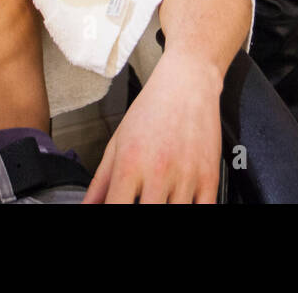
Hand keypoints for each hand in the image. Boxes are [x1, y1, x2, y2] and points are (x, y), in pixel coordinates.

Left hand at [82, 50, 223, 202]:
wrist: (188, 82)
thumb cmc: (152, 108)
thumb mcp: (118, 142)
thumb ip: (101, 181)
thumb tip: (87, 206)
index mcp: (130, 164)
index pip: (115, 208)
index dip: (112, 215)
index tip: (115, 212)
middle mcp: (157, 172)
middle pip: (148, 215)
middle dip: (141, 213)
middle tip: (140, 202)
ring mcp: (186, 176)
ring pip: (176, 215)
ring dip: (165, 210)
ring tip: (159, 200)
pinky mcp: (210, 177)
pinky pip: (205, 210)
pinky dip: (192, 211)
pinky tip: (180, 202)